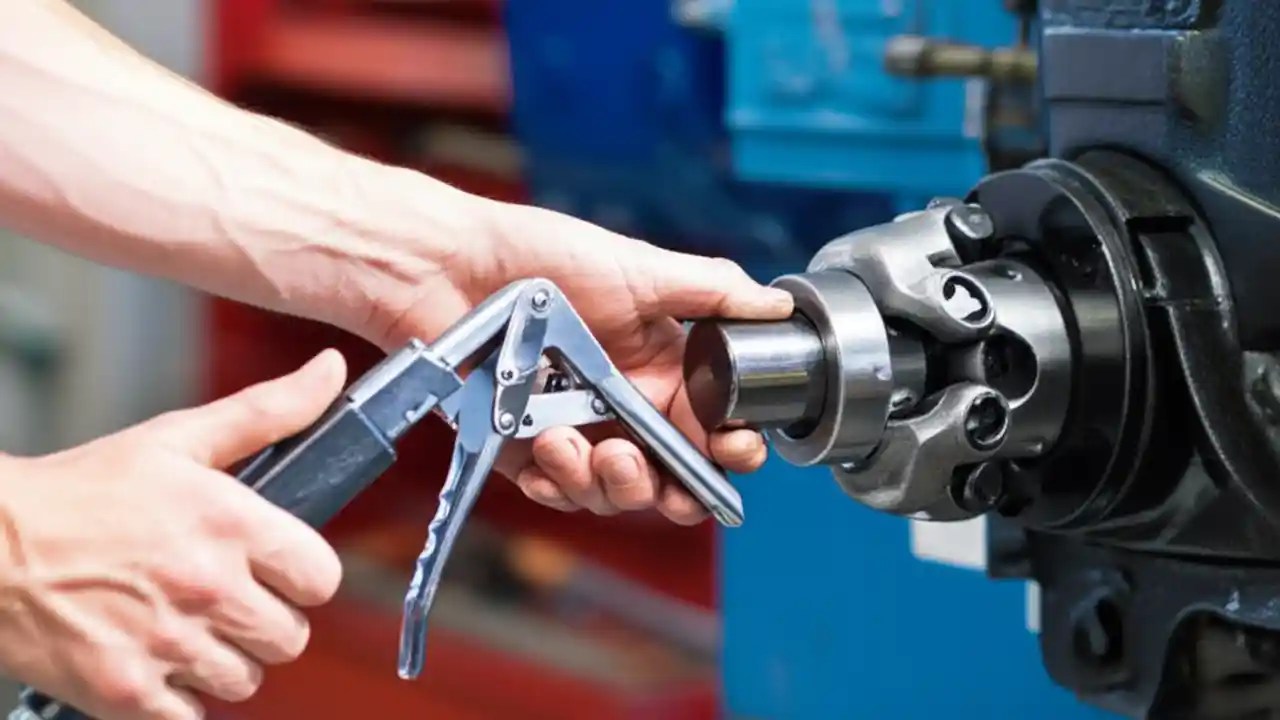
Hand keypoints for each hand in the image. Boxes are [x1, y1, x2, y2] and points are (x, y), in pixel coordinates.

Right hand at [0, 351, 346, 719]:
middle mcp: (208, 588)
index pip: (322, 579)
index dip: (303, 576)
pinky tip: (155, 659)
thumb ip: (268, 410)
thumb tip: (330, 371)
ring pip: (246, 679)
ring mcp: (169, 645)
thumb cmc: (79, 492)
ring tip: (185, 625)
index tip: (279, 571)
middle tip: (227, 598)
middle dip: (266, 620)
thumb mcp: (178, 438)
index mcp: (230, 524)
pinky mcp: (128, 694)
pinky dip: (178, 698)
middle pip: (291, 638)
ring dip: (223, 659)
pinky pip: (193, 716)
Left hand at [374, 200, 793, 524]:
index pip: (712, 427)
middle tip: (646, 469)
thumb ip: (713, 292)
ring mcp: (578, 430)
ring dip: (605, 482)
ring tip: (570, 442)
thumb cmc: (541, 257)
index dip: (731, 449)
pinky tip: (546, 459)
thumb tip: (779, 307)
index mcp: (661, 367)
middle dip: (669, 488)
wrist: (450, 268)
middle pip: (670, 477)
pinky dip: (557, 487)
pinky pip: (557, 492)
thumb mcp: (641, 268)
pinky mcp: (526, 449)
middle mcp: (625, 406)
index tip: (733, 450)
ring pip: (614, 492)